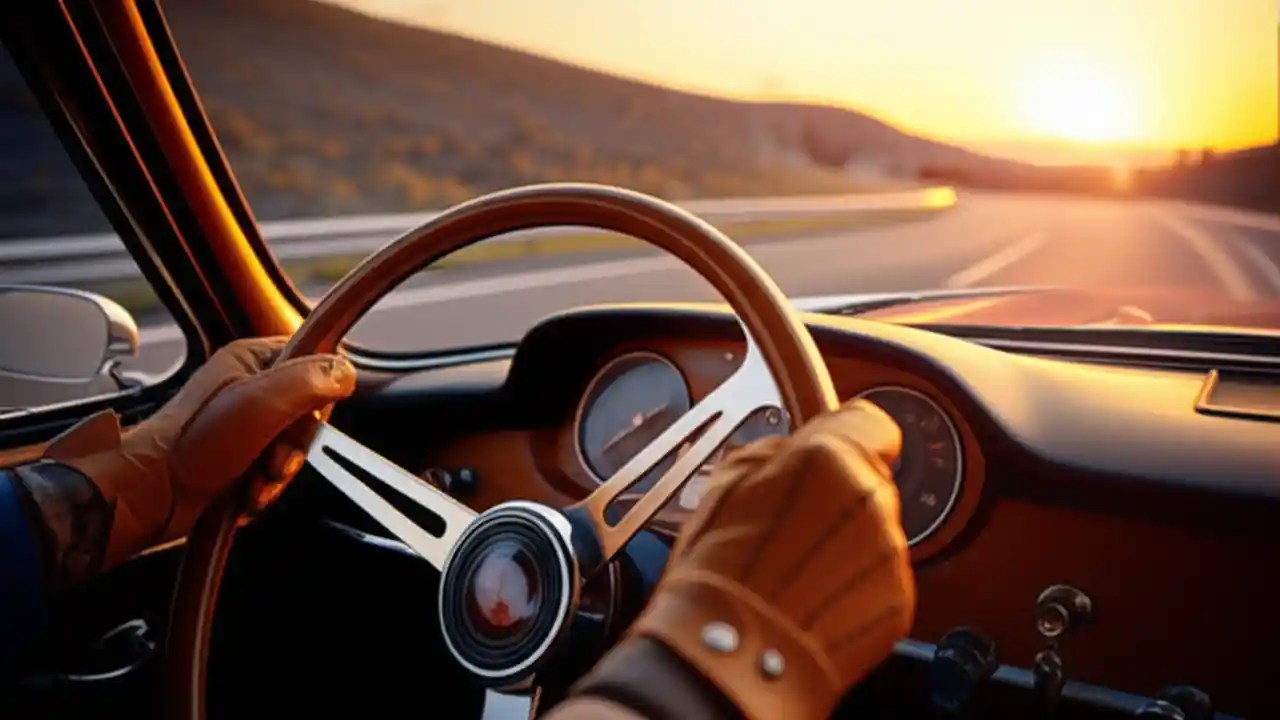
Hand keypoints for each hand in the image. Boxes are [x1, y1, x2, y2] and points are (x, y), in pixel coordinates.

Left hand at [45, 337, 355, 565]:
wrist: (148, 497)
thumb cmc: (189, 447)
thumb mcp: (259, 403)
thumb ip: (309, 381)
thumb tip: (346, 370)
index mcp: (252, 361)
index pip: (315, 366)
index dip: (319, 398)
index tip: (305, 419)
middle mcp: (248, 389)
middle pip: (307, 416)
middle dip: (295, 449)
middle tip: (273, 459)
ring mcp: (242, 427)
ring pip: (291, 451)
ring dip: (278, 476)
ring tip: (253, 482)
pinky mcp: (236, 459)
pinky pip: (272, 475)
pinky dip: (263, 491)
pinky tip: (245, 495)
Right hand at [624, 399, 914, 719]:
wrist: (735, 651)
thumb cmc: (721, 570)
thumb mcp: (726, 482)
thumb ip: (776, 454)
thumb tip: (793, 452)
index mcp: (829, 457)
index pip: (872, 422)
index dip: (848, 438)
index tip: (831, 455)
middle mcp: (870, 499)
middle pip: (871, 481)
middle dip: (838, 500)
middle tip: (793, 525)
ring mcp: (890, 553)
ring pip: (877, 533)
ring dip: (845, 546)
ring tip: (797, 571)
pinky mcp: (898, 601)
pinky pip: (880, 580)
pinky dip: (852, 589)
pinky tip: (812, 601)